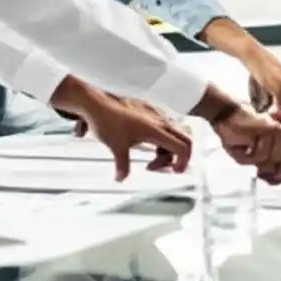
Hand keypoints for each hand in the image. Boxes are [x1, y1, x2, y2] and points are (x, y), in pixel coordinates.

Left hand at [63, 86, 191, 179]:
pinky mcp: (150, 111)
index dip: (183, 162)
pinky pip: (165, 127)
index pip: (183, 147)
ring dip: (167, 150)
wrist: (97, 101)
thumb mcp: (116, 147)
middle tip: (163, 168)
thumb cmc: (107, 120)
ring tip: (150, 160)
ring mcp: (156, 114)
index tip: (173, 171)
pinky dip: (161, 140)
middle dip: (178, 157)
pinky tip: (145, 144)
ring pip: (174, 134)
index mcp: (157, 129)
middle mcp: (161, 121)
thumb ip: (122, 165)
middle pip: (184, 140)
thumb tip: (121, 178)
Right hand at [211, 106, 280, 194]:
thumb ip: (272, 169)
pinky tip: (247, 142)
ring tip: (250, 147)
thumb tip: (279, 175)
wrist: (227, 116)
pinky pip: (262, 156)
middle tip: (256, 164)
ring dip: (256, 162)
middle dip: (269, 174)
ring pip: (274, 164)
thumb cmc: (240, 137)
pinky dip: (249, 154)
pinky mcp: (273, 129)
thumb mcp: (257, 160)